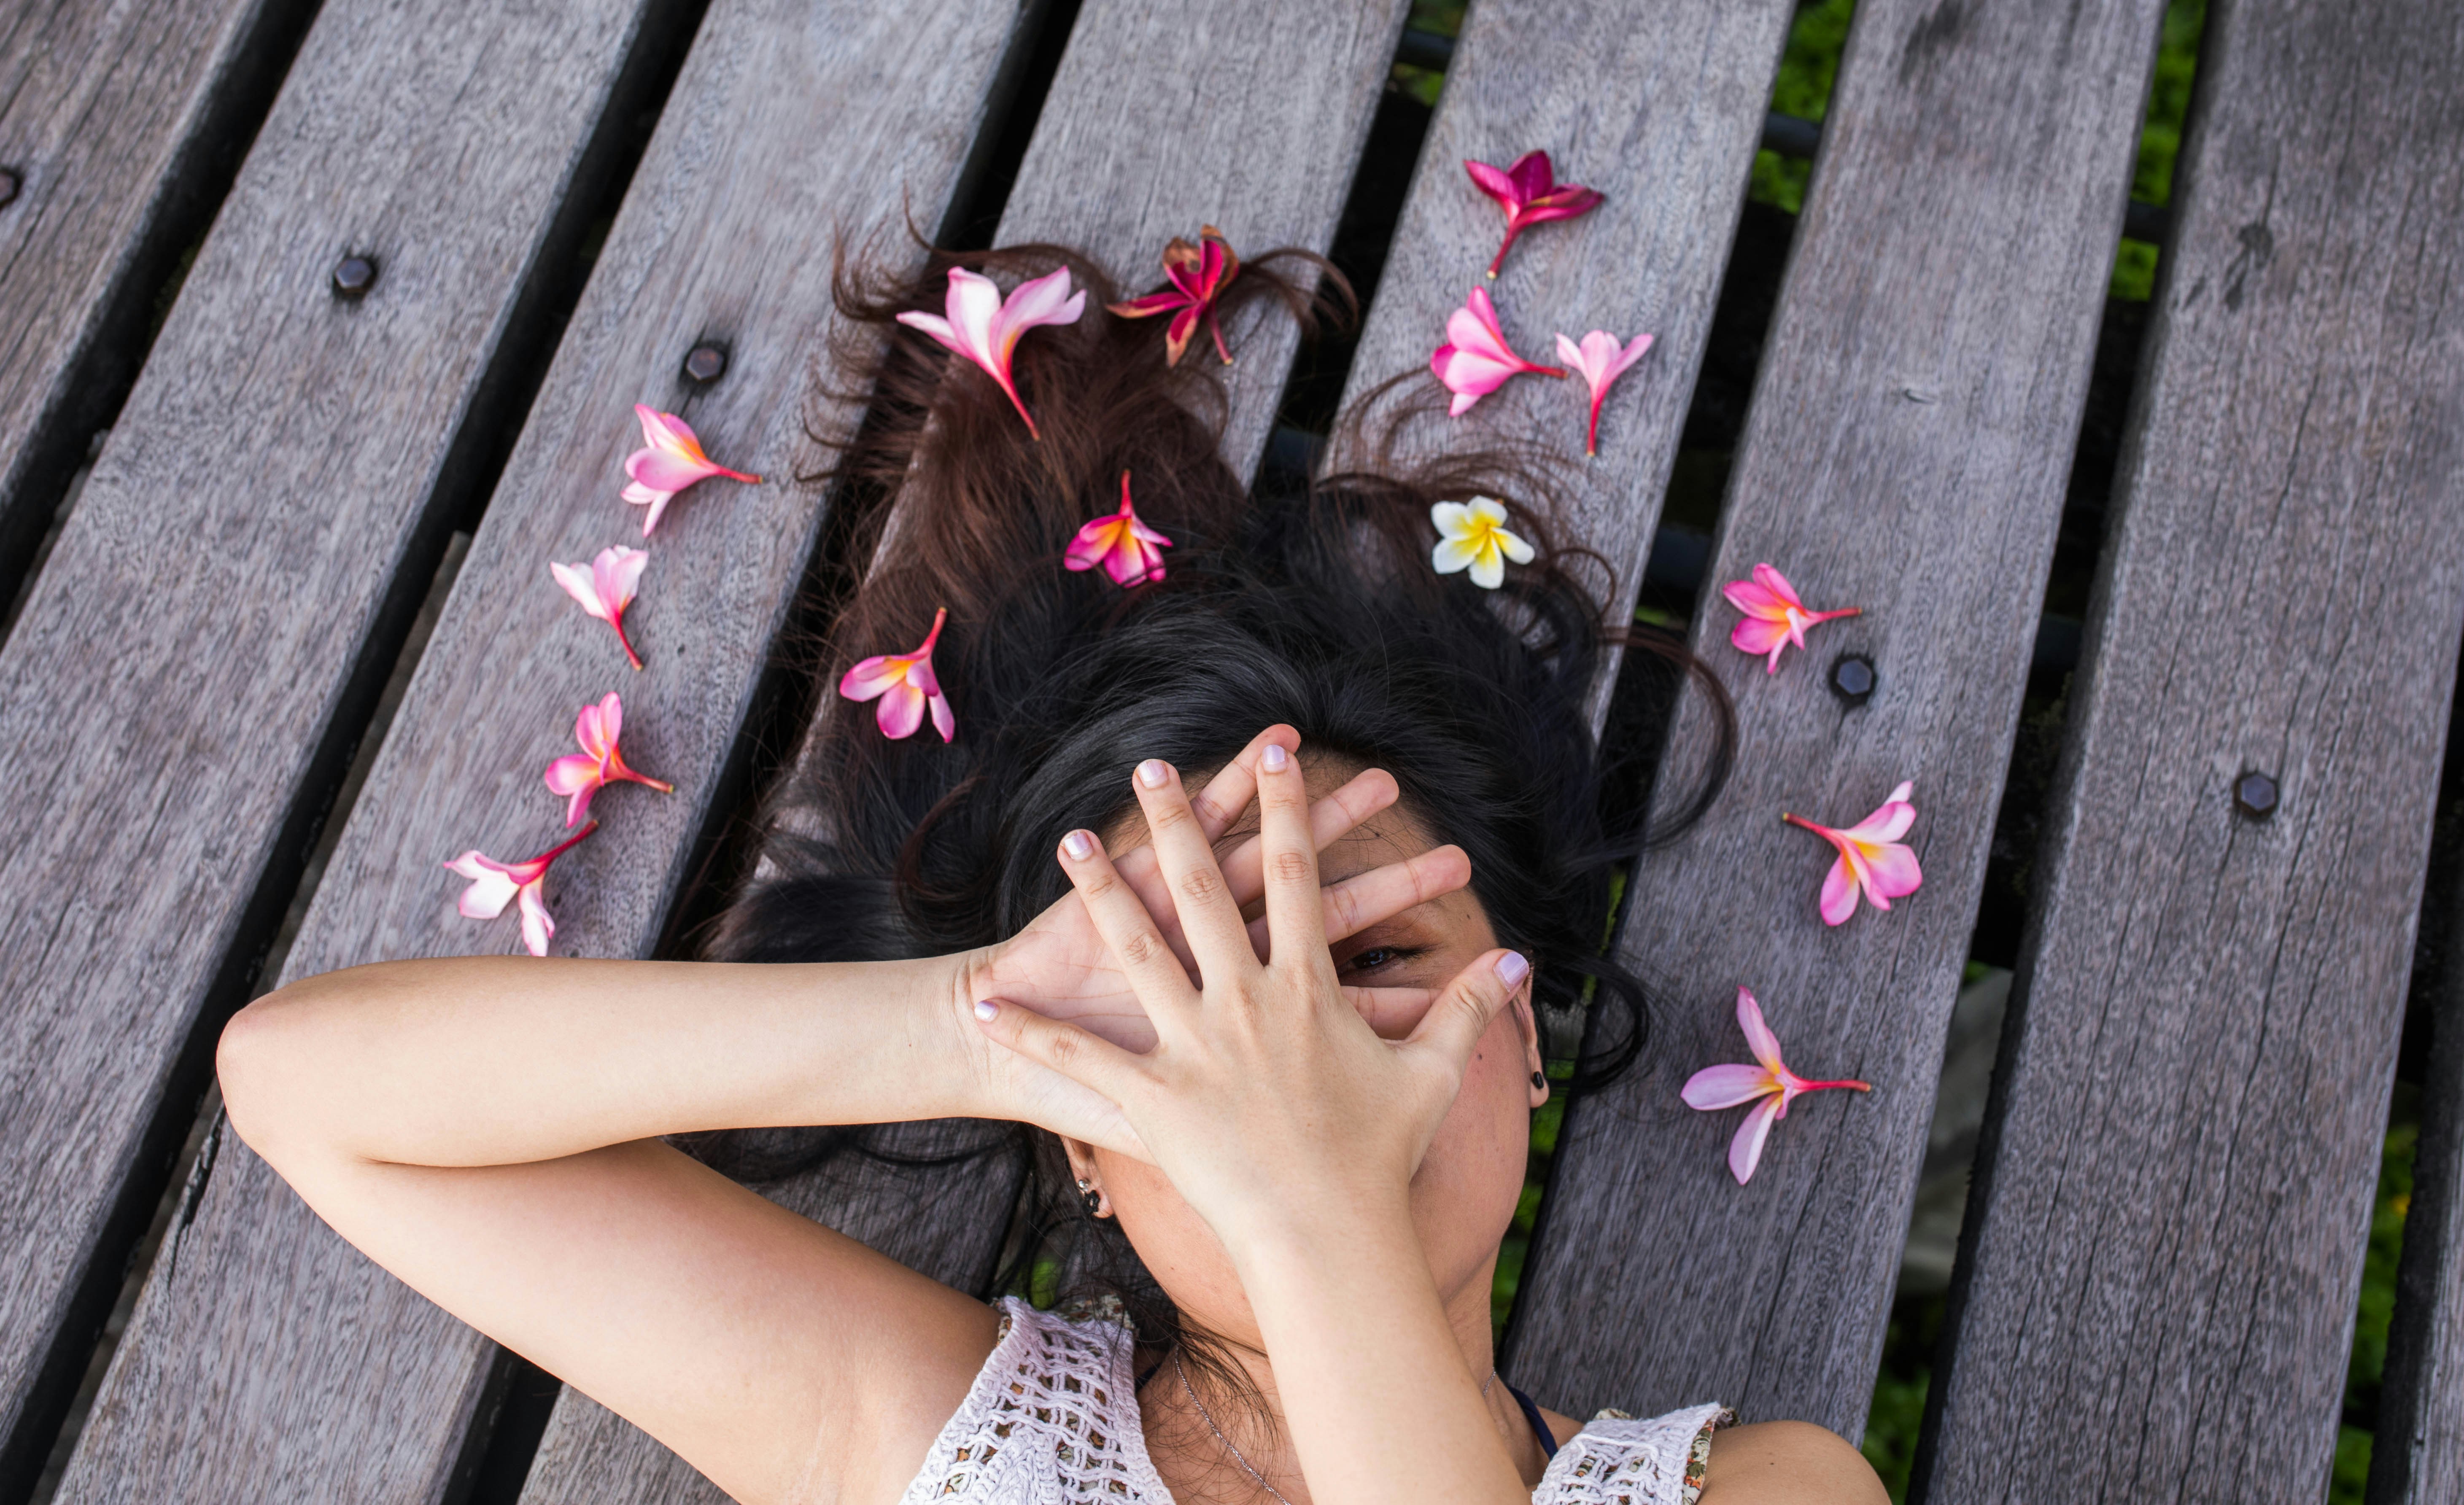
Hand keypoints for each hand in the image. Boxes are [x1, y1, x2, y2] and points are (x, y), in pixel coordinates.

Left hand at [970, 745, 1526, 1249]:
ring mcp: (1192, 1047)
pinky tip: (982, 1001)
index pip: (1293, 876)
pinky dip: (1028, 1030)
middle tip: (1152, 763)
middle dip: (1176, 820)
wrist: (1329, 1236)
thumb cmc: (1380, 1158)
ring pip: (1135, 949)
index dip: (1287, 810)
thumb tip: (1520, 959)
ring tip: (1067, 838)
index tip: (1278, 756)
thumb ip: (1471, 1007)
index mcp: (1305, 989)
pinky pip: (1077, 1056)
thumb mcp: (1431, 1075)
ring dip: (1097, 891)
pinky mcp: (1149, 1097)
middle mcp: (1243, 1002)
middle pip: (1201, 889)